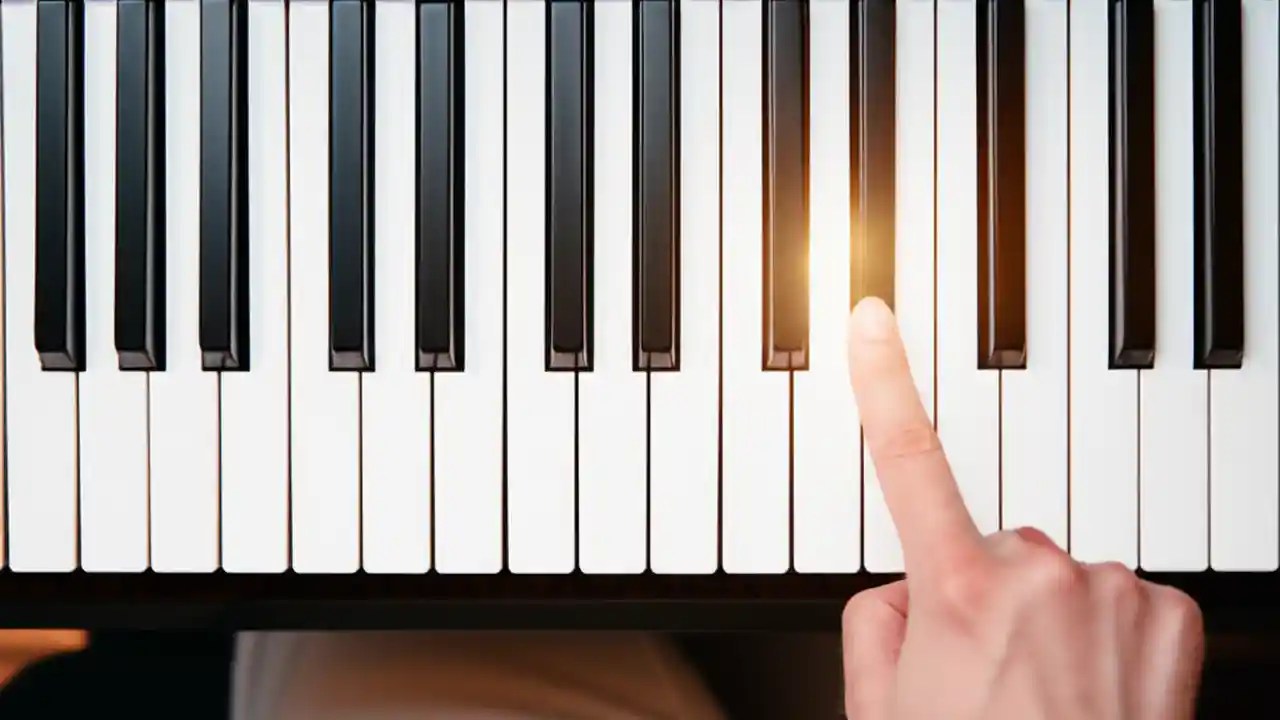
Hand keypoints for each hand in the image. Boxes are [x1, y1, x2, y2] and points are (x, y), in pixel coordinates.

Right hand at [840, 298, 1204, 719]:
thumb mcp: (878, 713)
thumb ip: (871, 627)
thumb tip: (898, 588)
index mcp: (954, 592)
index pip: (907, 462)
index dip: (884, 382)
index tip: (873, 318)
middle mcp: (1038, 574)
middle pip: (990, 548)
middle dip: (980, 594)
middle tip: (981, 678)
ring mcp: (1110, 590)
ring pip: (1056, 575)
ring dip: (1047, 620)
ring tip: (1044, 698)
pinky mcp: (1168, 614)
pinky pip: (1117, 594)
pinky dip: (1105, 633)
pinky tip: (1094, 691)